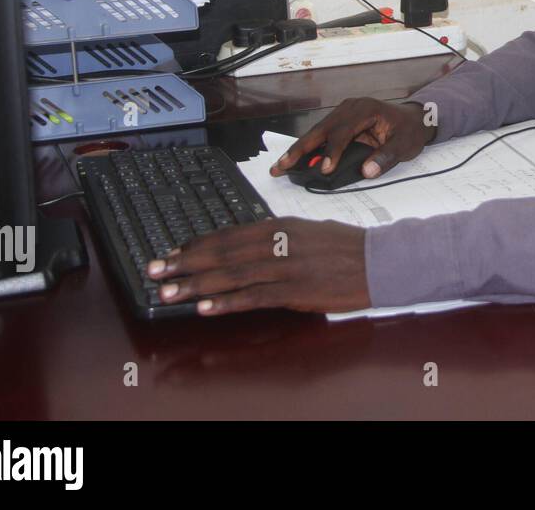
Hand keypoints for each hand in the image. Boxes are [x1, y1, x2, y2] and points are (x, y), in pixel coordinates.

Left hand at [146, 217, 369, 314]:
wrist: (379, 260)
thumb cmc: (346, 246)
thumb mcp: (308, 230)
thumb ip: (277, 236)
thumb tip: (247, 244)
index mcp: (280, 225)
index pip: (228, 234)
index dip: (196, 244)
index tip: (171, 252)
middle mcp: (278, 242)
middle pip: (222, 253)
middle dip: (184, 263)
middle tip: (155, 271)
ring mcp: (286, 266)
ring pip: (232, 274)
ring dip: (196, 284)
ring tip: (169, 294)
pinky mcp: (296, 290)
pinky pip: (255, 296)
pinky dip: (228, 302)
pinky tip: (207, 308)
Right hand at [269, 97, 436, 179]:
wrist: (415, 119)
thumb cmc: (409, 131)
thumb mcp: (405, 145)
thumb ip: (386, 158)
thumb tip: (367, 171)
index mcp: (366, 110)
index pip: (343, 131)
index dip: (332, 151)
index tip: (324, 168)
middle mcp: (351, 108)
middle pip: (322, 129)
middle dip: (301, 148)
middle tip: (282, 165)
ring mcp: (343, 112)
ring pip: (317, 131)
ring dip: (299, 148)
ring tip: (280, 166)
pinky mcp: (340, 120)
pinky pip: (322, 134)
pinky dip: (308, 146)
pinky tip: (295, 159)